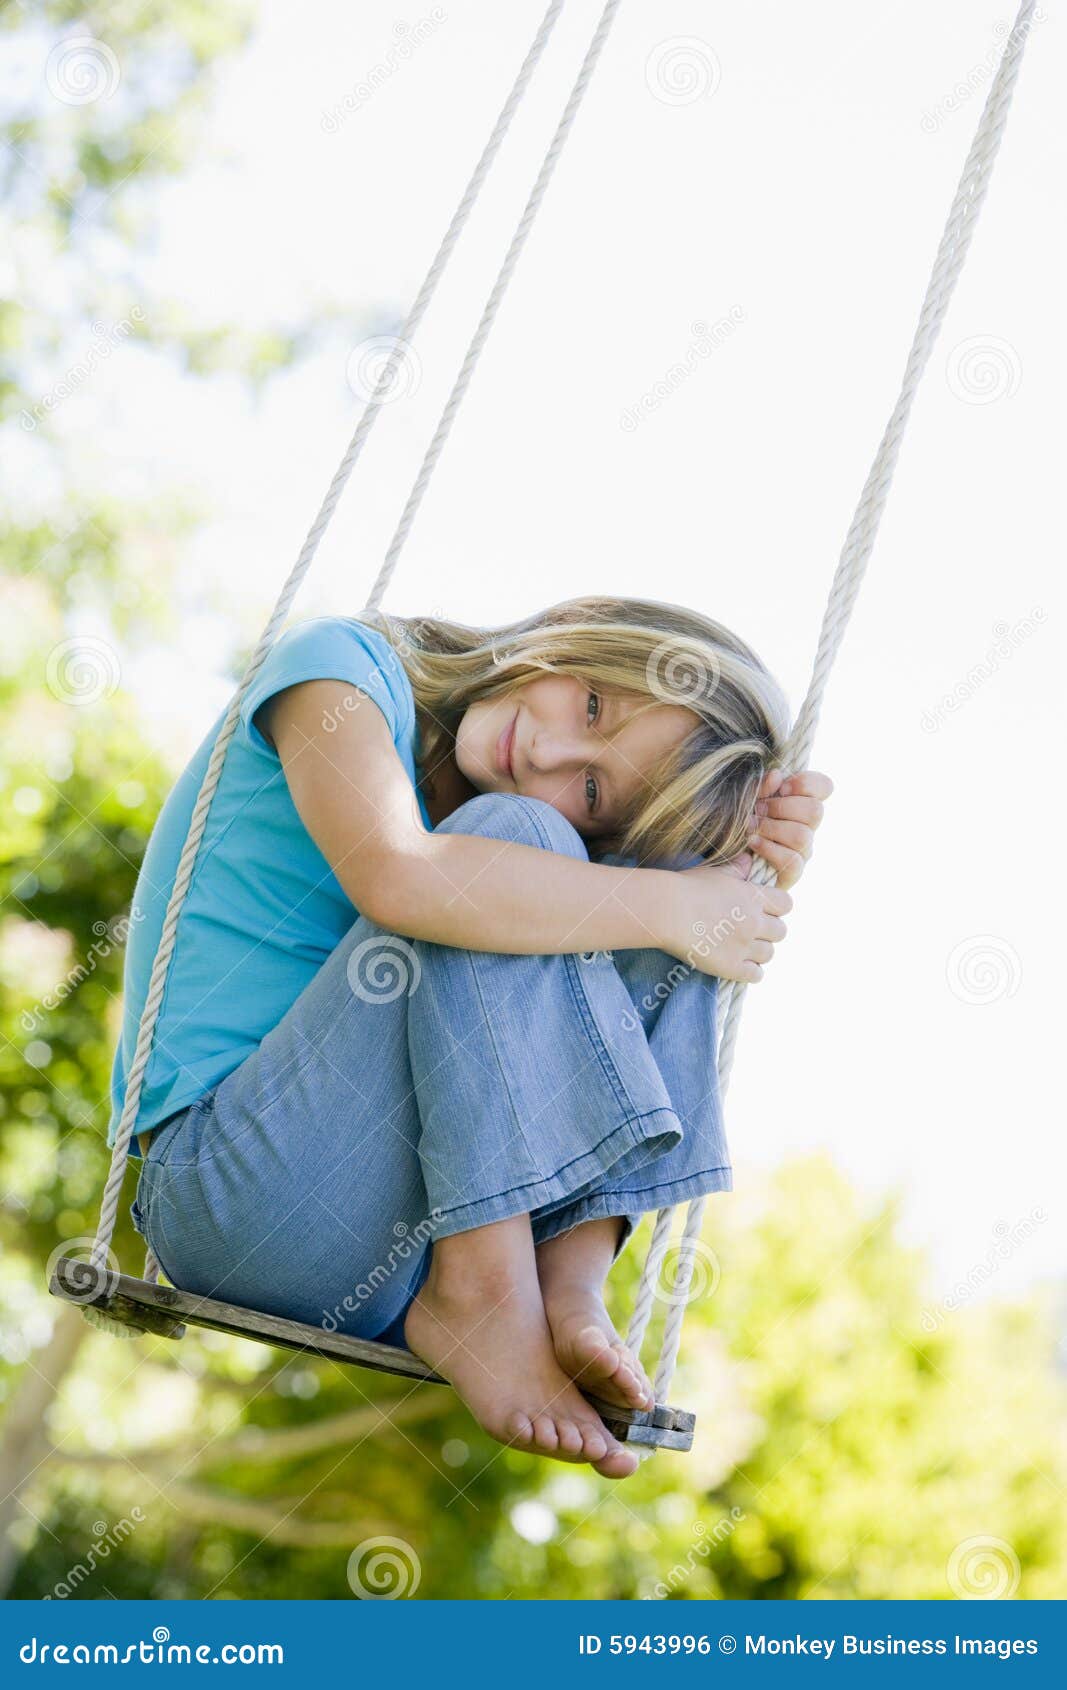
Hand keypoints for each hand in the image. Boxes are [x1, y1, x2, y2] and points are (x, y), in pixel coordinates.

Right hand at [671, 861, 791, 985]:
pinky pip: (756, 975)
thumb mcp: (716, 872)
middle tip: (750, 930)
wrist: (666, 911)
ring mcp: (744, 946)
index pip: (786, 904)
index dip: (776, 908)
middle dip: (768, 931)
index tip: (762, 910)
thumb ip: (737, 868)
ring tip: (742, 948)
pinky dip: (750, 972)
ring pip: (769, 954)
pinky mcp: (731, 967)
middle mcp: (754, 922)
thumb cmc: (687, 887)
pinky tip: (737, 965)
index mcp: (754, 897)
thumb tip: (748, 860)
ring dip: (758, 952)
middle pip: (781, 931)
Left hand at [745, 768, 832, 890]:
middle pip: (815, 811)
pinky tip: (752, 842)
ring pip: (802, 836)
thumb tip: (776, 776)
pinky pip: (792, 861)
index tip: (782, 787)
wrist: (719, 855)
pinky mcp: (791, 874)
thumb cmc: (735, 820)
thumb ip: (761, 785)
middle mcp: (806, 827)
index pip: (824, 787)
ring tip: (750, 826)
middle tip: (758, 809)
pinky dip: (769, 849)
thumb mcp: (744, 797)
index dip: (806, 783)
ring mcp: (801, 851)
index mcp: (800, 802)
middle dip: (782, 807)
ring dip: (772, 828)